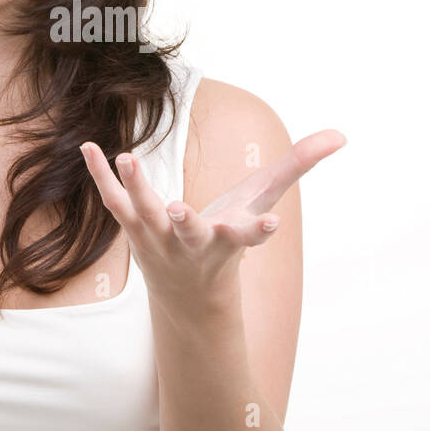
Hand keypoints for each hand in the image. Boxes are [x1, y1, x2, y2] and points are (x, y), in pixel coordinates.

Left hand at [79, 129, 345, 316]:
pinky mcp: (133, 229)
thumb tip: (340, 134)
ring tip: (128, 158)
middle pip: (190, 232)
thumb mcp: (264, 205)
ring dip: (137, 188)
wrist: (189, 296)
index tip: (269, 225)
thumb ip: (298, 166)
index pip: (248, 237)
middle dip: (186, 222)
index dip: (259, 231)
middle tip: (177, 209)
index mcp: (230, 242)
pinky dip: (101, 176)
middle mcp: (193, 244)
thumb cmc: (231, 238)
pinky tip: (89, 147)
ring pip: (145, 215)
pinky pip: (114, 201)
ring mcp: (158, 239)